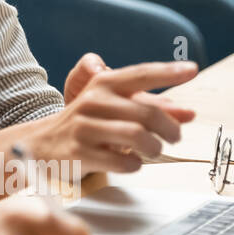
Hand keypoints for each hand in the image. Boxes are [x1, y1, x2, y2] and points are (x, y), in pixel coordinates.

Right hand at [34, 60, 198, 172]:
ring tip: (153, 150)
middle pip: (148, 113)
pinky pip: (123, 162)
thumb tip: (189, 114)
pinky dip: (135, 165)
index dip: (168, 72)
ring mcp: (84, 127)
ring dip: (154, 147)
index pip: (140, 74)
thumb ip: (151, 109)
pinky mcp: (79, 152)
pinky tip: (131, 163)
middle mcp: (93, 101)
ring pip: (138, 136)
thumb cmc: (87, 125)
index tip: (193, 69)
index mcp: (103, 84)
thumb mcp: (114, 109)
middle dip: (171, 128)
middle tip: (175, 137)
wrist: (40, 144)